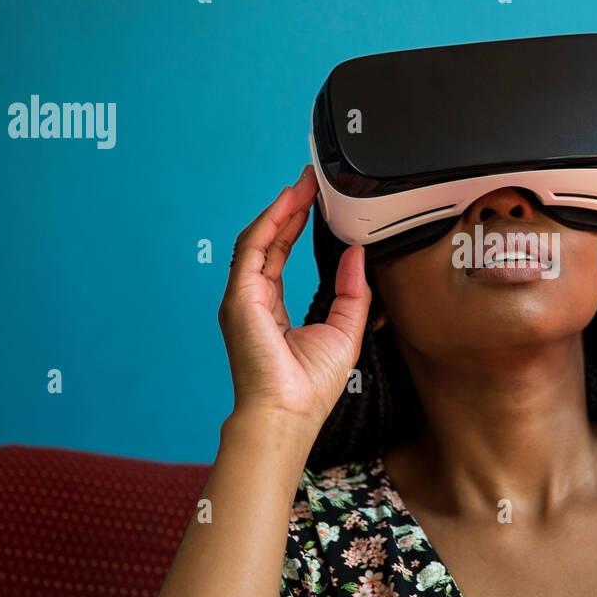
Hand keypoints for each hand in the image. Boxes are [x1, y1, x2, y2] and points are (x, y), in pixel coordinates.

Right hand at [217, 165, 370, 424]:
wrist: (289, 414)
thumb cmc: (310, 387)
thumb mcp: (345, 330)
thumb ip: (352, 290)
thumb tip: (356, 253)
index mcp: (274, 309)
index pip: (283, 256)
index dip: (297, 226)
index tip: (317, 203)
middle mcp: (255, 300)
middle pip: (269, 242)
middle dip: (289, 208)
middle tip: (311, 182)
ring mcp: (244, 297)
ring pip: (259, 239)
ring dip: (280, 209)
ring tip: (303, 186)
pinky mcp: (241, 298)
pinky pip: (253, 249)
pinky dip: (270, 223)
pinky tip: (288, 204)